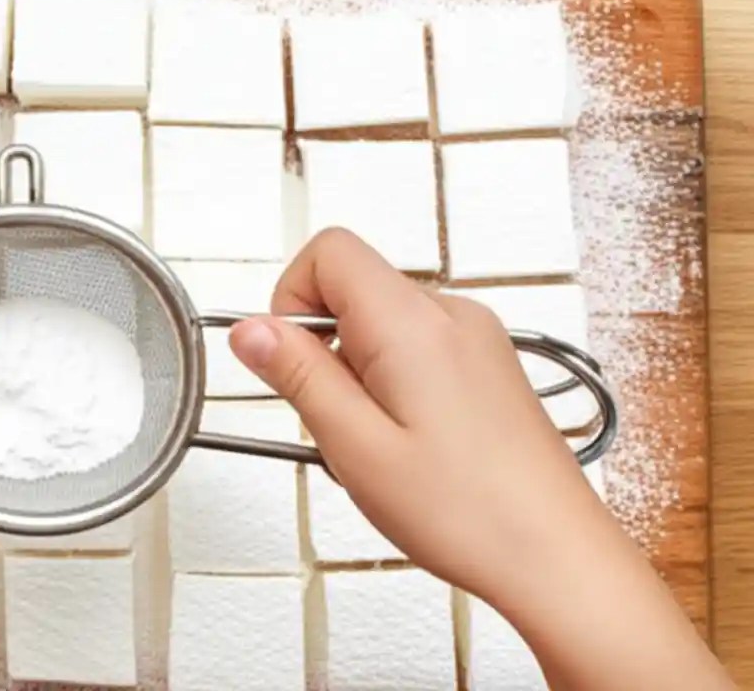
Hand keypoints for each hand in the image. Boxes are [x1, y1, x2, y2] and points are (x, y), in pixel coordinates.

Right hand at [229, 229, 732, 689]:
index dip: (291, 298)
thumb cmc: (470, 513)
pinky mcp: (488, 366)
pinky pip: (417, 348)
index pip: (330, 251)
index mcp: (413, 325)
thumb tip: (250, 328)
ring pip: (382, 321)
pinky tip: (407, 445)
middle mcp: (452, 316)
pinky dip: (392, 383)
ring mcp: (477, 339)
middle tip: (337, 421)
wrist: (557, 556)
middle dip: (323, 346)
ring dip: (357, 371)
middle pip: (355, 286)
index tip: (290, 360)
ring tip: (377, 443)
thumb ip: (298, 375)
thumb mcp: (356, 448)